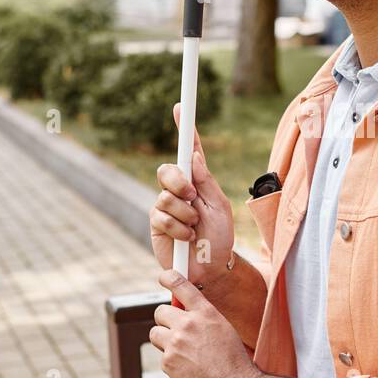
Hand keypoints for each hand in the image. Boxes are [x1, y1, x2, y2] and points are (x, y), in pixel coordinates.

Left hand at [149, 269, 258, 377]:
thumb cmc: (235, 363)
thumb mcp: (224, 330)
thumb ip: (204, 320)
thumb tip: (186, 315)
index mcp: (206, 313)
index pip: (181, 286)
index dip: (169, 278)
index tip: (164, 277)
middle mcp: (189, 324)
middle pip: (160, 312)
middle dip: (165, 321)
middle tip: (175, 332)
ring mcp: (176, 343)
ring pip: (155, 334)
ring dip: (164, 342)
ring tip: (183, 354)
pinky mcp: (168, 362)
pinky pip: (162, 357)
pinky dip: (171, 364)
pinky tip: (189, 370)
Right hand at [150, 104, 234, 288]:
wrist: (211, 269)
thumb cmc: (220, 238)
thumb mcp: (220, 207)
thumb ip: (207, 182)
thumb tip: (194, 157)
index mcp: (198, 182)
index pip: (189, 153)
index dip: (185, 130)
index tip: (180, 108)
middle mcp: (179, 191)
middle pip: (167, 170)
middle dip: (179, 183)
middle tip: (193, 197)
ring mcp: (165, 207)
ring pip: (166, 197)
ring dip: (185, 214)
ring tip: (195, 228)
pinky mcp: (156, 224)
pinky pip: (162, 216)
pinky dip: (178, 228)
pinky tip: (186, 238)